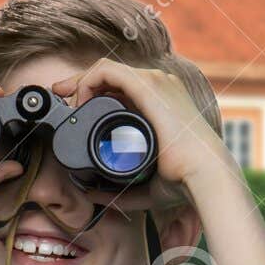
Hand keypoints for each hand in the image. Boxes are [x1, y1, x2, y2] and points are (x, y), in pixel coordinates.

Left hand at [51, 58, 236, 213]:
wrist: (203, 174)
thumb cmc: (184, 180)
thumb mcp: (146, 184)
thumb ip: (120, 191)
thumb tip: (93, 195)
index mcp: (164, 103)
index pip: (123, 87)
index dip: (95, 92)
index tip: (74, 108)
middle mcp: (160, 86)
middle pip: (112, 75)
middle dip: (82, 83)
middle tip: (61, 96)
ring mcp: (155, 82)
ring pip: (106, 69)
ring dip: (81, 81)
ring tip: (66, 99)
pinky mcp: (147, 85)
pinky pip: (107, 71)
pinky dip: (87, 81)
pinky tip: (79, 101)